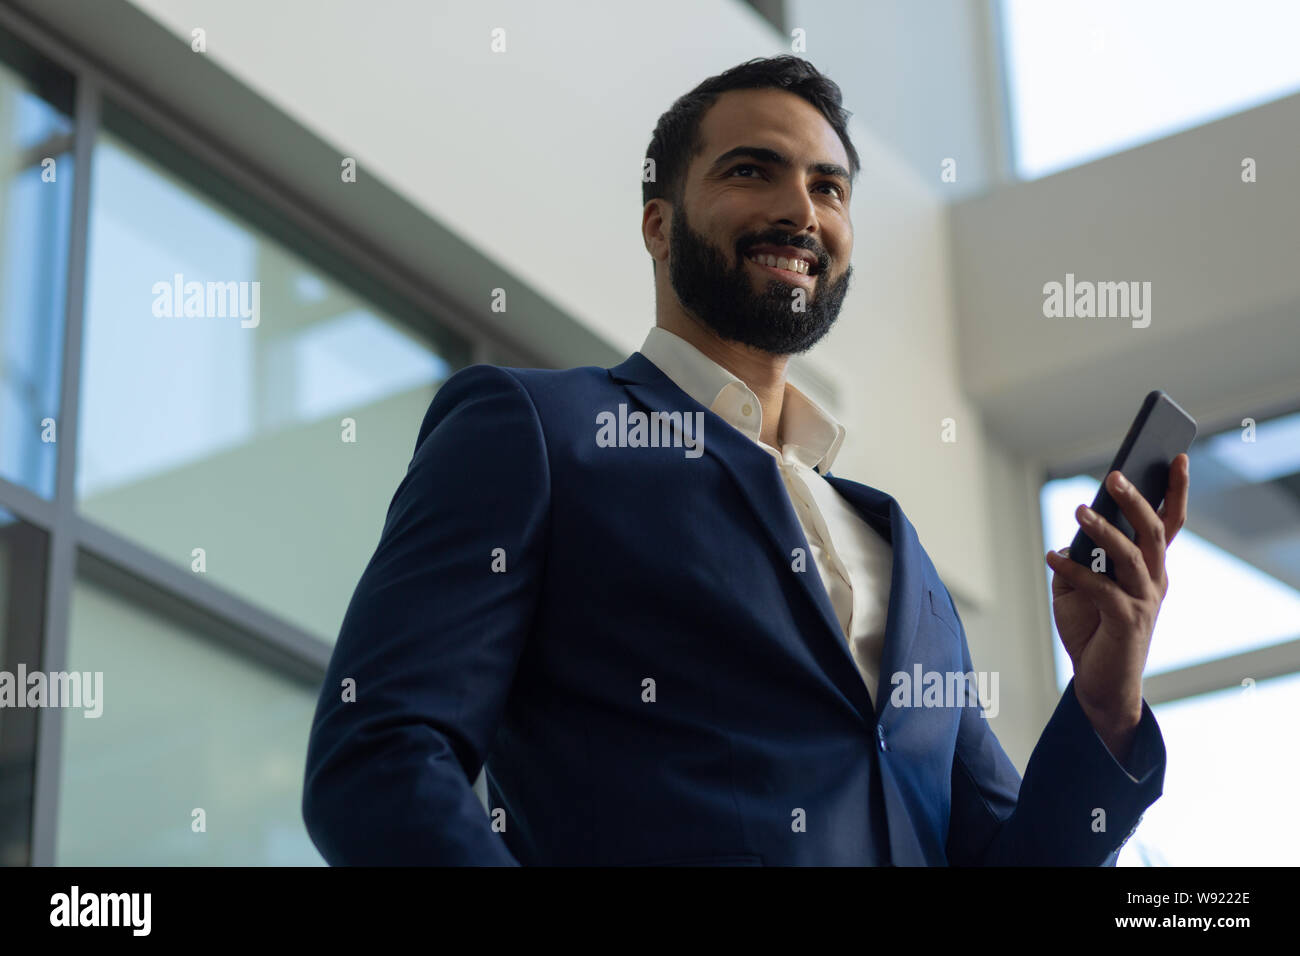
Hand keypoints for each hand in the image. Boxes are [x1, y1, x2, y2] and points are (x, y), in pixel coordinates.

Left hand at [1044, 454, 1189, 759]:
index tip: (1174, 456)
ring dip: (1104, 529)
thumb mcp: (1079, 589)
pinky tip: (1052, 556)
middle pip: (1153, 531)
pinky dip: (1073, 568)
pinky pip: (1099, 586)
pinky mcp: (1126, 621)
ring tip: (1080, 509)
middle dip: (1136, 499)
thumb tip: (1072, 535)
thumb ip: (1080, 560)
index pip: (1169, 523)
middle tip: (1115, 474)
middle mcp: (1155, 581)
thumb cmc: (1092, 630)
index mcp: (1150, 568)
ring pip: (1130, 555)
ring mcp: (1144, 601)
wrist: (1101, 685)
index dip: (1175, 490)